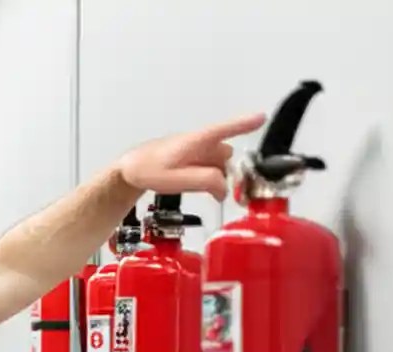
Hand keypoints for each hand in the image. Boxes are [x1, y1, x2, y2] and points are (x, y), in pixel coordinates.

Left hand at [116, 114, 266, 200]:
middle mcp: (199, 142)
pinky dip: (212, 178)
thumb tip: (224, 184)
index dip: (243, 124)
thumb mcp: (174, 180)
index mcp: (194, 142)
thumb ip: (203, 180)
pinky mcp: (195, 158)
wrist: (130, 170)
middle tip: (226, 191)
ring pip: (221, 162)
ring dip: (219, 176)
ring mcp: (197, 150)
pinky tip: (202, 187)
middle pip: (227, 154)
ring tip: (206, 191)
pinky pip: (212, 167)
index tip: (262, 118)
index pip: (223, 129)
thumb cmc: (147, 170)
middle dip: (230, 171)